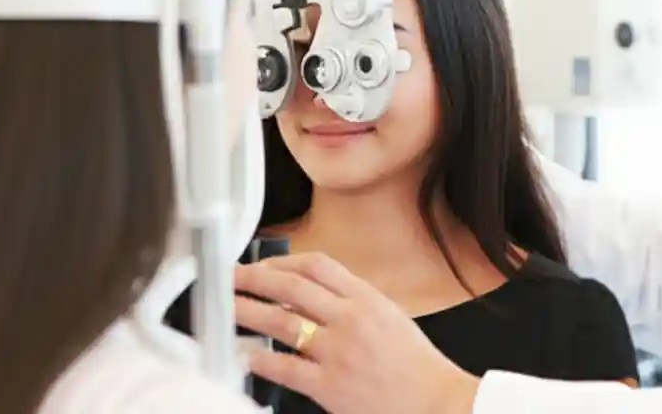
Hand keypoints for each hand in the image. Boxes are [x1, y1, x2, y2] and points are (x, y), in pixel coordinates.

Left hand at [234, 253, 480, 413]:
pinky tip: (243, 355)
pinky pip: (285, 368)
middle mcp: (350, 319)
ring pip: (281, 322)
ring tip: (227, 308)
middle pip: (291, 286)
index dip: (282, 261)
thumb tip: (309, 296)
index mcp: (366, 299)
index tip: (263, 266)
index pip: (317, 265)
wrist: (435, 400)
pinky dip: (259, 360)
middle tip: (231, 277)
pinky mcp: (329, 385)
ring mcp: (338, 352)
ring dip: (247, 312)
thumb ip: (352, 302)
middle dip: (254, 278)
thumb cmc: (414, 364)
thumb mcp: (389, 317)